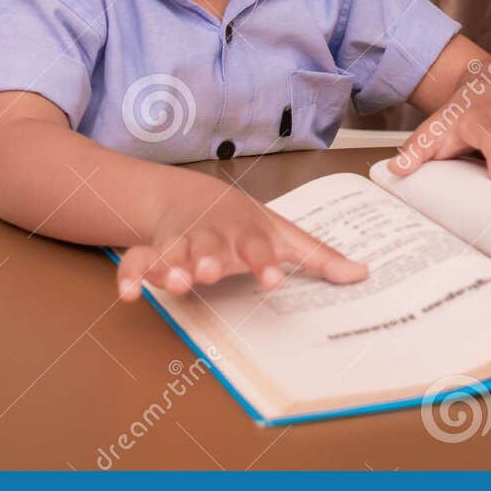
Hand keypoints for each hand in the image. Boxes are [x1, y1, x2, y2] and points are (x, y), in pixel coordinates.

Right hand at [116, 179, 367, 300]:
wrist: (191, 196)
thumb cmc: (244, 222)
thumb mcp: (281, 233)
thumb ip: (317, 256)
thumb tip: (362, 274)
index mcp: (245, 230)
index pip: (257, 244)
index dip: (264, 261)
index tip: (273, 279)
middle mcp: (211, 235)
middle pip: (209, 245)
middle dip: (209, 258)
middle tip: (211, 271)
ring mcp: (180, 242)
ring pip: (173, 253)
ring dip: (172, 267)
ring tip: (174, 284)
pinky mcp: (154, 251)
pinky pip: (138, 261)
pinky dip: (130, 275)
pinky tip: (129, 293)